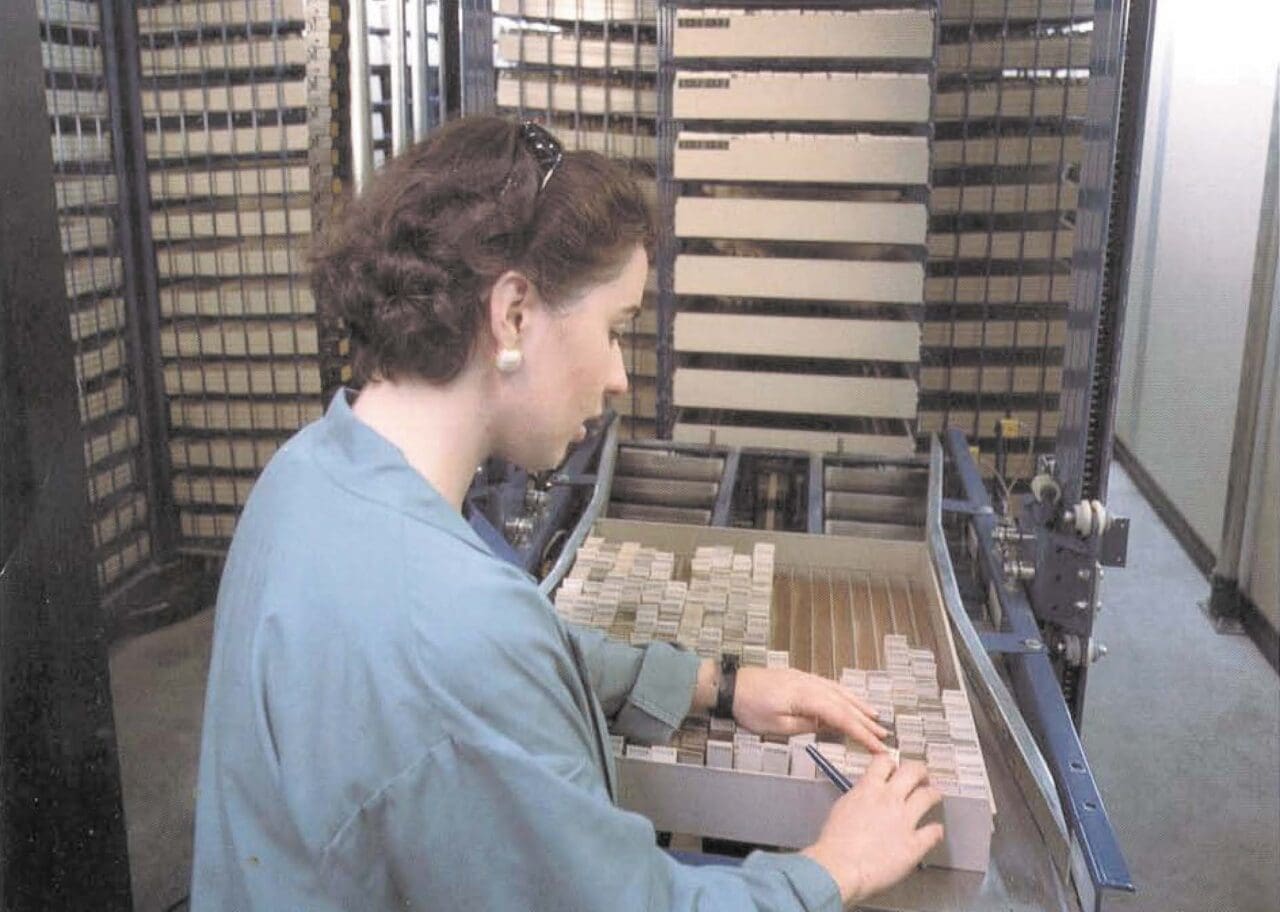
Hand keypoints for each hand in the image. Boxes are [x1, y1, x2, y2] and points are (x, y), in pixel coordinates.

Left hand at [732, 666, 888, 753]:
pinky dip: (845, 694)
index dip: (861, 732)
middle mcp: (811, 684)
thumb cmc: (749, 707)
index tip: (877, 746)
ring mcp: (806, 679)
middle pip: (844, 704)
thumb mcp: (776, 725)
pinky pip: (830, 686)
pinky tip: (850, 700)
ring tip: (876, 717)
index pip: (841, 716)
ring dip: (859, 705)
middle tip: (884, 736)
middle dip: (865, 721)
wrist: (731, 685)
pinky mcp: (800, 678)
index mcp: (806, 697)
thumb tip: (826, 725)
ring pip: (840, 692)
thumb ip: (805, 725)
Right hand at [801, 755, 944, 903]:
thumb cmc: (835, 844)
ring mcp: (904, 821)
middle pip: (913, 771)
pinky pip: (934, 832)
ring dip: (933, 795)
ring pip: (928, 796)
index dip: (892, 762)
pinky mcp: (914, 844)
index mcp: (868, 790)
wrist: (840, 867)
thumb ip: (858, 797)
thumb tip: (864, 796)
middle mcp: (889, 800)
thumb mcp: (841, 808)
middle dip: (919, 771)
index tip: (895, 766)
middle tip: (921, 776)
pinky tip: (936, 831)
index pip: (885, 761)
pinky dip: (936, 831)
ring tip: (935, 796)